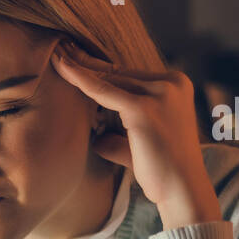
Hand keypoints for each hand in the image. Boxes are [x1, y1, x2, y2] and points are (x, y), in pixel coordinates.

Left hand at [50, 42, 220, 228]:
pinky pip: (103, 90)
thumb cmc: (161, 170)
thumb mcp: (140, 140)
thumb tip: (96, 134)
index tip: (76, 57)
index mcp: (175, 85)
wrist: (182, 189)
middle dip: (87, 62)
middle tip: (61, 48)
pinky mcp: (144, 107)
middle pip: (118, 72)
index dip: (99, 67)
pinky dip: (81, 79)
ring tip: (57, 55)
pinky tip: (63, 68)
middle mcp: (170, 83)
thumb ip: (120, 131)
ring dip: (80, 68)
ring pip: (109, 79)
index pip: (129, 75)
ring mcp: (160, 93)